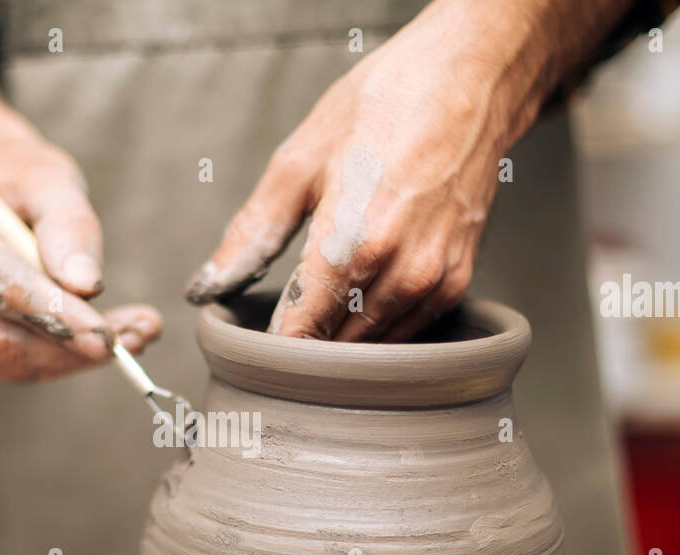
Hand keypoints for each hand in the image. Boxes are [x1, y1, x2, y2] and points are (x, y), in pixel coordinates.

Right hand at [0, 17, 160, 380]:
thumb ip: (69, 227)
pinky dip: (61, 362)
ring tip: (134, 334)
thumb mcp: (52, 183)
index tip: (105, 333)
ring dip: (75, 357)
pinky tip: (99, 340)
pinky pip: (11, 371)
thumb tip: (83, 284)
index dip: (51, 313)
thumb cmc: (22, 185)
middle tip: (137, 336)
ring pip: (7, 360)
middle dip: (71, 343)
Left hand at [185, 0, 622, 341]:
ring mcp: (433, 281)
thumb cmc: (385, 106)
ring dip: (341, 344)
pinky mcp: (457, 282)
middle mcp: (398, 271)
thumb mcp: (299, 161)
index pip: (299, 333)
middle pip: (335, 349)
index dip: (272, 348)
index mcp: (352, 242)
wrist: (469, 80)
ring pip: (374, 348)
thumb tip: (209, 285)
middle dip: (304, 348)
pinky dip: (379, 330)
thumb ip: (253, 233)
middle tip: (281, 327)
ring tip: (318, 316)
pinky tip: (360, 305)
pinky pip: (408, 333)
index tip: (252, 347)